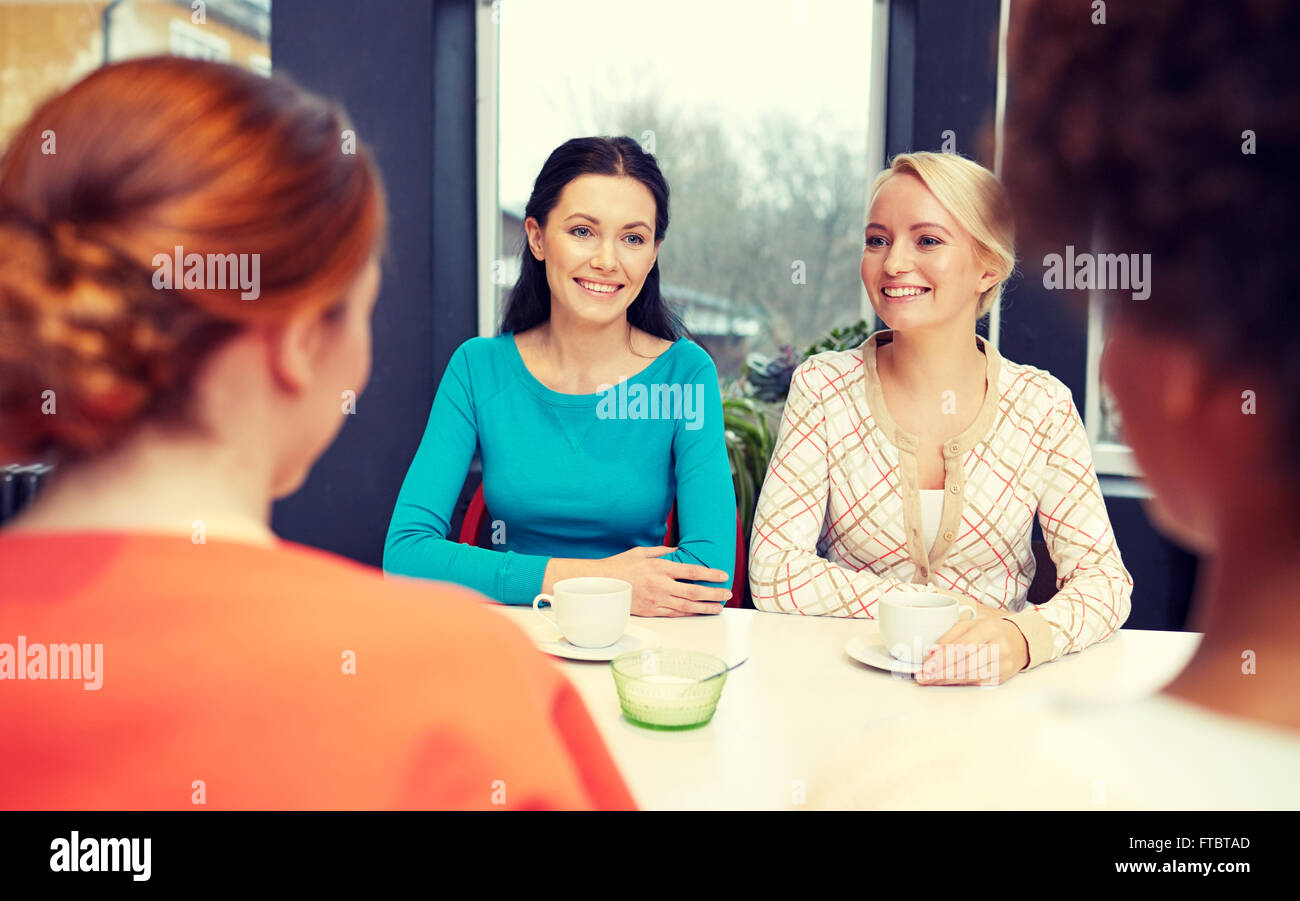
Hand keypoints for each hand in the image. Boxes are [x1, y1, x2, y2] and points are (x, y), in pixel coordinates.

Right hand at [600, 546, 730, 616]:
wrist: (600, 584)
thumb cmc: (619, 566)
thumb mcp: (641, 552)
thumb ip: (662, 551)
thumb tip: (678, 551)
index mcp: (660, 568)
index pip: (691, 571)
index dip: (710, 574)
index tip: (723, 575)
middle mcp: (660, 585)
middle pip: (694, 591)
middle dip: (713, 593)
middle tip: (727, 594)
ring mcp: (656, 600)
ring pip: (686, 606)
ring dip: (705, 607)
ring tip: (718, 608)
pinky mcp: (651, 611)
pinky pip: (674, 614)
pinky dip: (688, 613)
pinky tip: (698, 612)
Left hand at [915, 615, 1029, 685]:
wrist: (1021, 640)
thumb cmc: (993, 630)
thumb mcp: (972, 624)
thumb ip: (951, 635)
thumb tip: (932, 651)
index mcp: (990, 629)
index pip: (962, 646)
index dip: (942, 658)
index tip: (926, 665)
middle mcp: (998, 647)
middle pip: (965, 663)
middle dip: (940, 672)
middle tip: (923, 676)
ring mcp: (1002, 665)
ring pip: (970, 675)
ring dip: (946, 679)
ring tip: (929, 680)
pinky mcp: (1002, 677)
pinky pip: (976, 682)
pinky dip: (958, 682)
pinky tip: (945, 681)